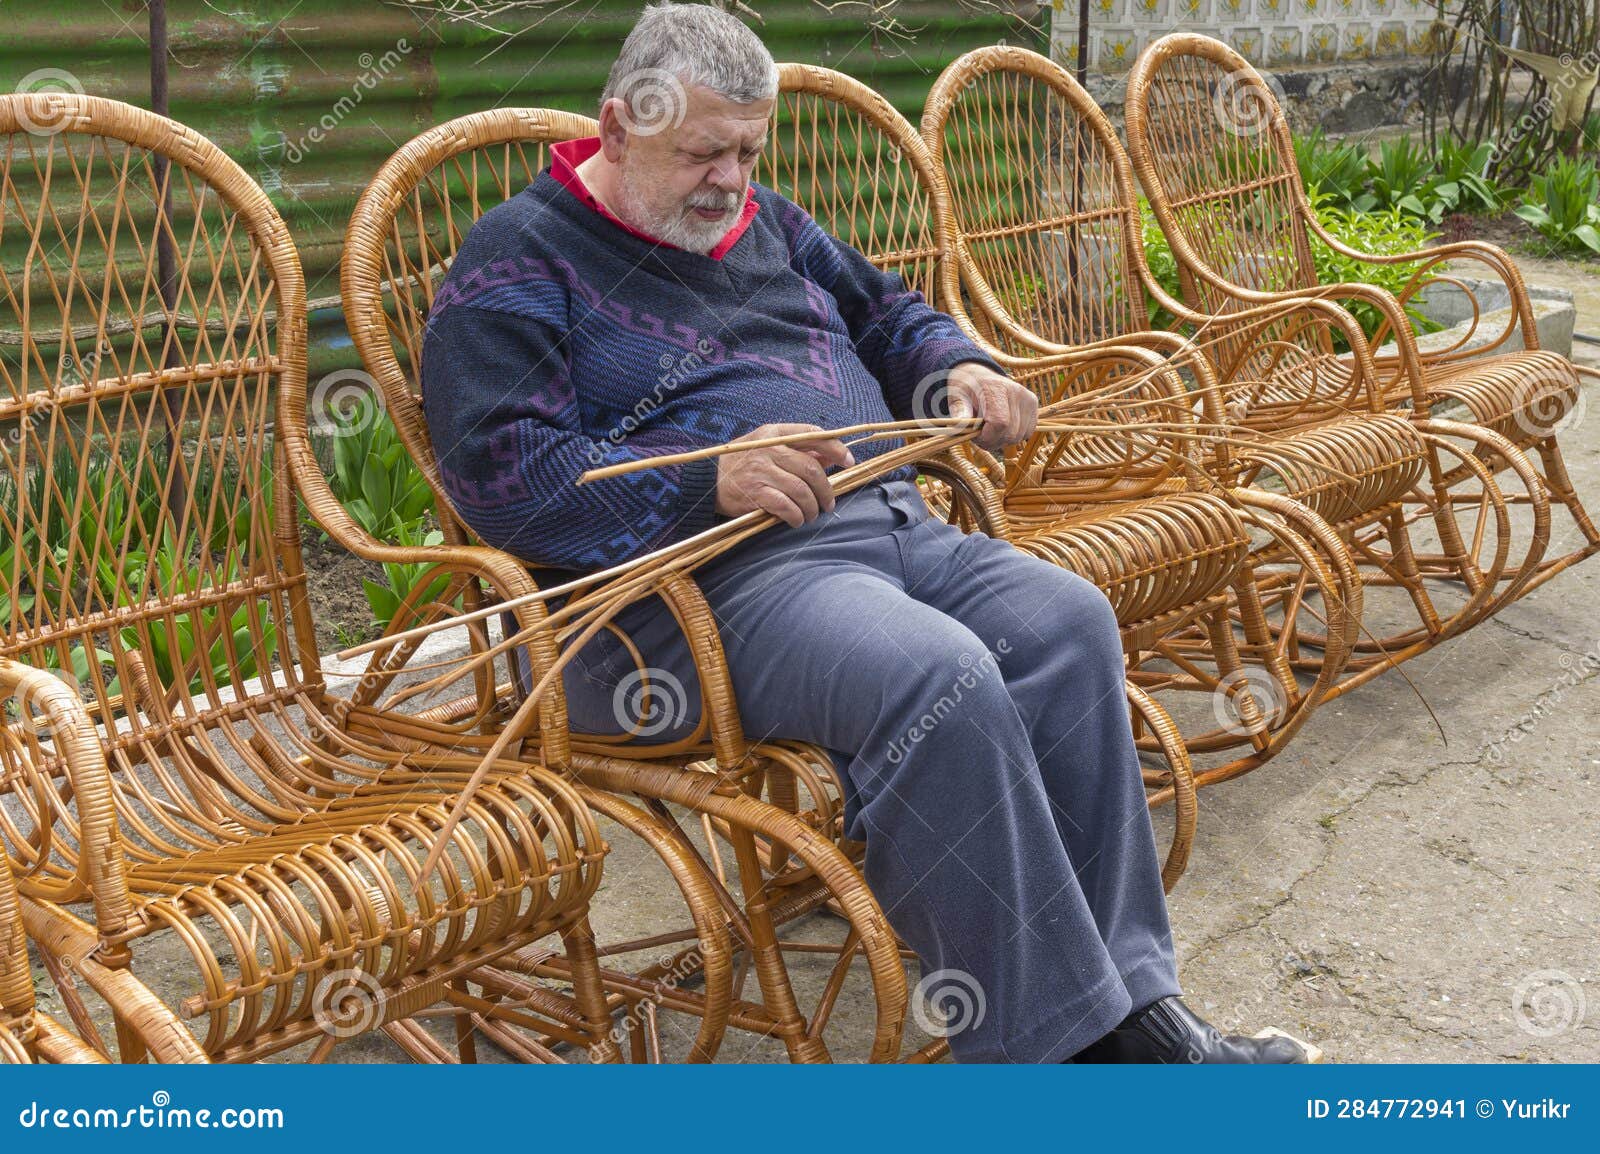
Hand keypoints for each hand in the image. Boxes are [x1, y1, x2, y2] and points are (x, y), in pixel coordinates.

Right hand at [714, 423, 854, 526]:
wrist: (707, 482)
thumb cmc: (743, 464)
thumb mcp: (767, 447)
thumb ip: (799, 450)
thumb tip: (833, 456)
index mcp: (773, 433)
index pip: (812, 434)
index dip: (835, 447)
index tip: (849, 461)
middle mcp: (768, 449)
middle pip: (811, 468)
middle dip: (826, 490)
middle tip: (829, 503)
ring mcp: (760, 471)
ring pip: (801, 490)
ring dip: (812, 507)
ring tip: (812, 514)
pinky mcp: (754, 493)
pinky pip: (786, 506)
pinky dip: (796, 516)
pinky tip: (797, 520)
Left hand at [946, 361, 1037, 450]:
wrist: (978, 376)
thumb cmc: (966, 390)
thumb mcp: (956, 399)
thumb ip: (959, 413)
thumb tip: (959, 426)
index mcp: (996, 388)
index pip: (1000, 423)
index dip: (988, 437)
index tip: (976, 436)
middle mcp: (1016, 391)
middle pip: (1011, 433)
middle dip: (993, 441)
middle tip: (980, 435)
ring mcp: (1027, 397)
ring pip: (1019, 436)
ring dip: (1003, 440)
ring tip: (990, 430)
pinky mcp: (1033, 403)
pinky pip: (1027, 432)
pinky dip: (1013, 435)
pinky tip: (1002, 427)